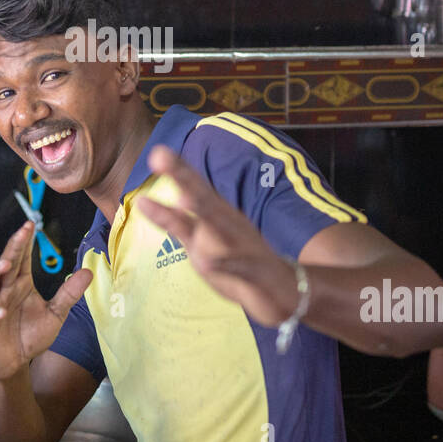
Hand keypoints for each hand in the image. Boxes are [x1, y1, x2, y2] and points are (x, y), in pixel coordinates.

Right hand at [0, 220, 91, 381]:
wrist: (14, 363)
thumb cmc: (30, 335)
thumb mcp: (55, 314)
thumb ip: (69, 293)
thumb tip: (88, 272)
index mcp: (19, 284)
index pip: (21, 258)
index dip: (24, 241)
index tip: (31, 224)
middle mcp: (4, 290)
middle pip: (4, 263)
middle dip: (12, 246)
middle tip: (22, 231)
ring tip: (4, 263)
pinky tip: (1, 310)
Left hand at [137, 145, 299, 327]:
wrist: (285, 290)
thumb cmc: (239, 263)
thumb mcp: (203, 244)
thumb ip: (181, 224)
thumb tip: (159, 200)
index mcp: (217, 217)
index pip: (195, 189)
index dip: (177, 171)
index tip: (157, 151)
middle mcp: (228, 225)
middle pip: (204, 199)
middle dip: (183, 177)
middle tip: (159, 155)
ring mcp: (241, 247)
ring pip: (219, 226)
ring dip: (202, 210)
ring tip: (182, 195)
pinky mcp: (252, 273)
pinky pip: (237, 268)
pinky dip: (224, 264)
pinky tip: (207, 261)